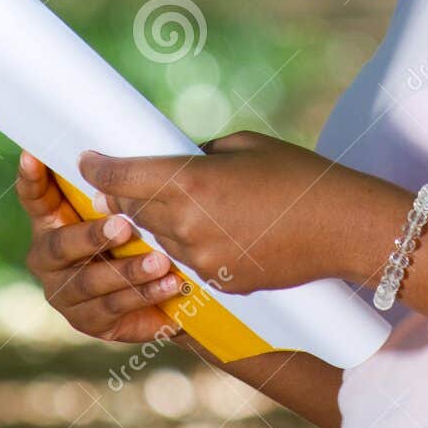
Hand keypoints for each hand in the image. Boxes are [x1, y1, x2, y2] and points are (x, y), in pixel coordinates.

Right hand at [14, 151, 187, 342]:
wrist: (160, 292)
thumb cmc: (139, 233)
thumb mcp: (130, 207)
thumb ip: (119, 188)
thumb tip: (123, 158)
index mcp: (51, 221)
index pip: (35, 197)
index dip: (31, 178)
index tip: (33, 155)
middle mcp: (47, 258)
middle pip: (61, 246)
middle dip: (93, 237)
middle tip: (125, 227)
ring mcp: (63, 293)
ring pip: (90, 282)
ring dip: (128, 272)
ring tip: (161, 262)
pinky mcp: (85, 321)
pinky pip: (112, 309)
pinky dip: (143, 296)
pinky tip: (169, 285)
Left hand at [78, 130, 403, 294]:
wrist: (341, 227)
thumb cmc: (297, 174)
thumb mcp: (243, 146)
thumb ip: (198, 153)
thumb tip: (171, 159)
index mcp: (189, 182)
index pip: (123, 177)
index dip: (98, 167)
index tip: (86, 159)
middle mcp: (187, 224)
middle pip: (132, 209)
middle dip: (122, 193)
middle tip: (116, 179)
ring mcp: (201, 259)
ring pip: (157, 237)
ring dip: (154, 220)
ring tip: (170, 203)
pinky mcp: (218, 282)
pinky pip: (188, 260)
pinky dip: (187, 243)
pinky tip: (207, 229)